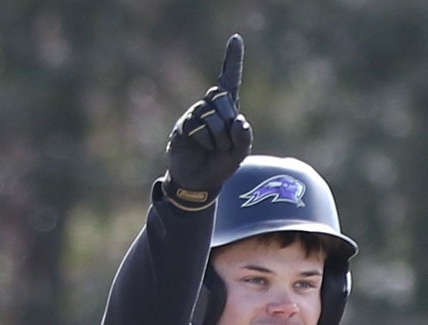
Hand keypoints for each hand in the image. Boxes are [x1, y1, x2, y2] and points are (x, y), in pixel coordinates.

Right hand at [163, 35, 252, 209]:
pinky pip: (197, 127)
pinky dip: (205, 142)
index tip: (235, 38)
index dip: (232, 60)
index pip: (230, 80)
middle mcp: (210, 108)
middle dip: (228, 124)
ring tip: (214, 149)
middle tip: (225, 144)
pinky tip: (201, 148)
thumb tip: (239, 121)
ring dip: (218, 138)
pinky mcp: (183, 126)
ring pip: (210, 116)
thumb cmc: (221, 166)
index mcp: (227, 110)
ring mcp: (195, 115)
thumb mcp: (239, 155)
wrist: (199, 183)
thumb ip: (244, 139)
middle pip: (222, 99)